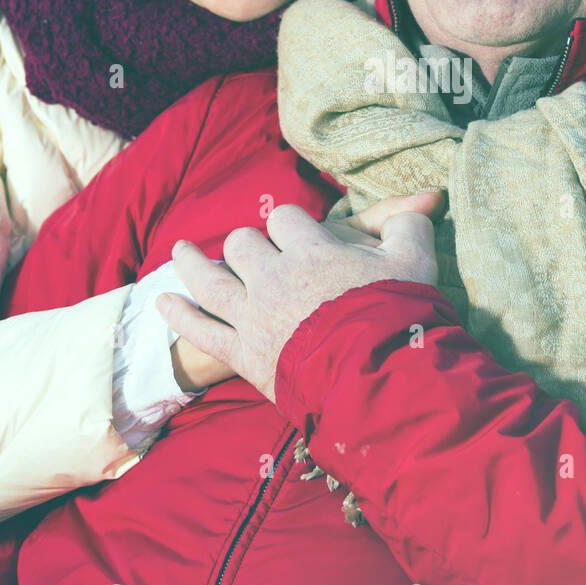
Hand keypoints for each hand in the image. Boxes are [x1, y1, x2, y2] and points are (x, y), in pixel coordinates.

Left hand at [157, 193, 441, 401]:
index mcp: (310, 250)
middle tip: (254, 252)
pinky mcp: (242, 354)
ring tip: (181, 251)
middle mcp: (272, 277)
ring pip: (209, 279)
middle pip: (243, 243)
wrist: (379, 380)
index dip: (291, 224)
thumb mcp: (415, 263)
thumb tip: (422, 204)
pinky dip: (179, 315)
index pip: (285, 218)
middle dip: (249, 244)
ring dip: (191, 262)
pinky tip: (163, 302)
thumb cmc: (397, 317)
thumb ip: (408, 226)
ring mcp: (252, 316)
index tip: (299, 235)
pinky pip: (200, 330)